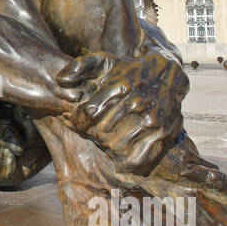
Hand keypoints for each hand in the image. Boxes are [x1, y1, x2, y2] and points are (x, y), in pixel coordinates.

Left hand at [66, 49, 187, 174]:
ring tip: (109, 143)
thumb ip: (79, 67)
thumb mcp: (104, 61)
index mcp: (119, 86)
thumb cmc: (128, 71)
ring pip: (118, 148)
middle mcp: (135, 103)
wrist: (166, 74)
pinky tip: (122, 161)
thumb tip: (60, 81)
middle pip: (101, 133)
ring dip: (109, 149)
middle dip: (95, 135)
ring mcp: (151, 119)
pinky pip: (139, 159)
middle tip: (97, 132)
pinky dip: (128, 164)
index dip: (80, 122)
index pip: (89, 114)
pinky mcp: (163, 133)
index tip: (82, 123)